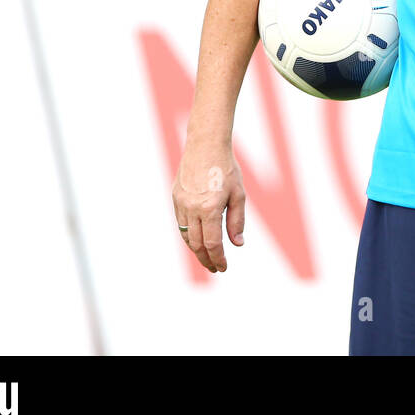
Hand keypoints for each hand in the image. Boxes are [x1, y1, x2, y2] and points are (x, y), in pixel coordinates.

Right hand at [172, 139, 245, 272]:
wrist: (205, 145)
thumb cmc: (226, 169)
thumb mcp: (238, 195)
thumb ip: (237, 221)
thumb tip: (237, 244)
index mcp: (210, 208)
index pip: (212, 243)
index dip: (218, 259)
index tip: (223, 268)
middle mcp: (192, 208)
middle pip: (197, 244)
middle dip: (206, 260)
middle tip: (215, 269)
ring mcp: (181, 203)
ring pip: (186, 235)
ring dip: (196, 250)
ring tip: (207, 257)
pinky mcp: (175, 198)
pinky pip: (181, 223)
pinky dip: (189, 235)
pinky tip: (198, 239)